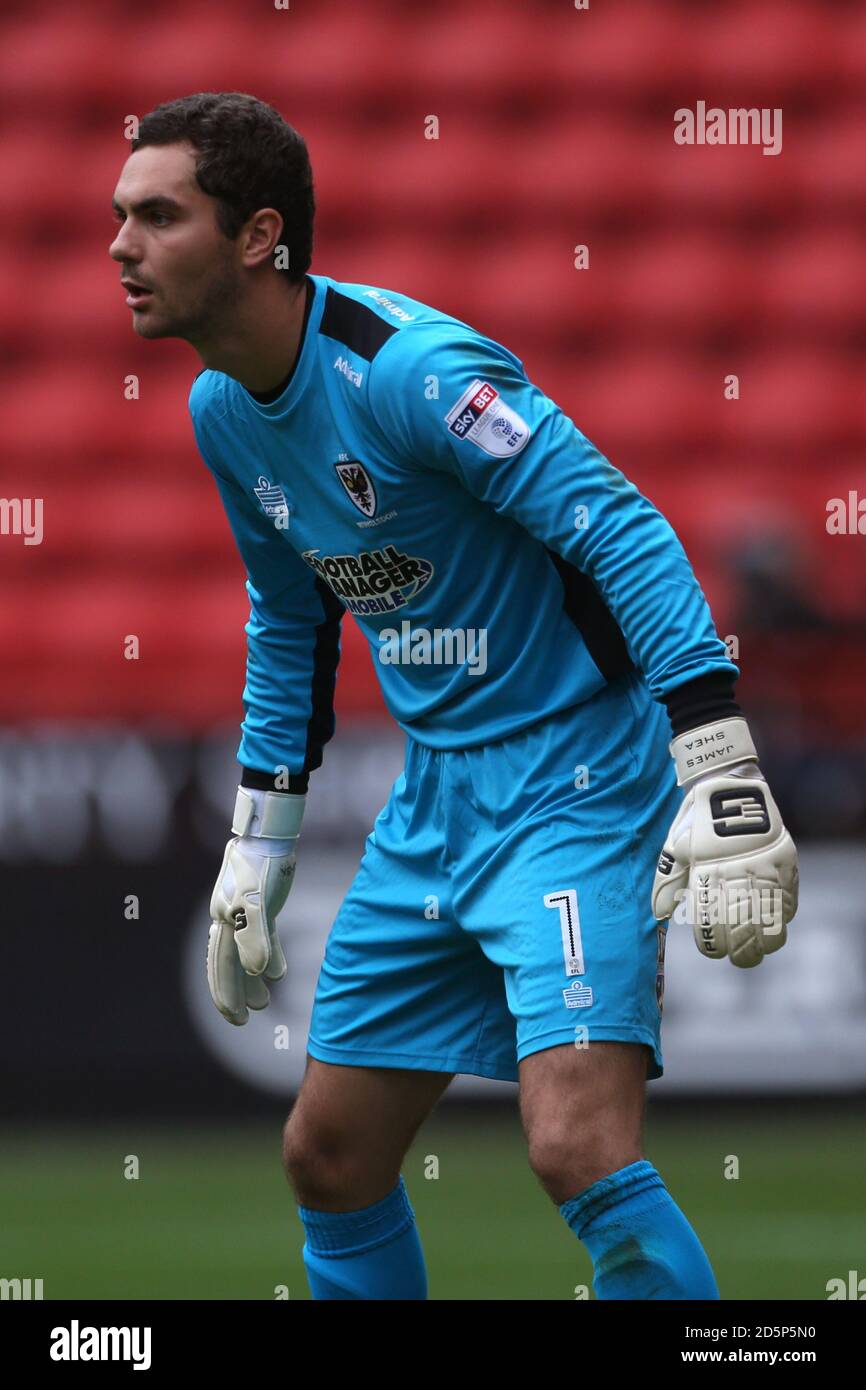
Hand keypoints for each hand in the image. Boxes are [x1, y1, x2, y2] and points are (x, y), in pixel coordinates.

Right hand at [207, 787, 305, 1023]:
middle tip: (244, 1019)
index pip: (223, 966)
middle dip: (235, 992)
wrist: (269, 835)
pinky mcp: (260, 905)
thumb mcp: (258, 903)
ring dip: (252, 979)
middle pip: (229, 964)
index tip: (236, 1019)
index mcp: (224, 921)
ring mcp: (244, 913)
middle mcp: (229, 920)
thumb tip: (257, 973)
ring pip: (244, 954)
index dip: (228, 994)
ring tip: (262, 1003)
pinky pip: (261, 938)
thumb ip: (255, 938)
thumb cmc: (262, 866)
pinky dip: (269, 956)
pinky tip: (279, 974)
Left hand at [651, 718, 798, 966]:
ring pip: (773, 921)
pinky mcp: (785, 861)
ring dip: (769, 939)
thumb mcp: (675, 847)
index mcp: (707, 879)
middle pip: (745, 932)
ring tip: (763, 948)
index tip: (715, 951)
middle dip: (744, 952)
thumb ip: (668, 882)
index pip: (713, 927)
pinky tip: (780, 921)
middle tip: (742, 959)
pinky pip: (790, 898)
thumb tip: (660, 912)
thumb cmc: (695, 819)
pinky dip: (786, 914)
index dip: (714, 945)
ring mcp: (764, 871)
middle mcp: (737, 878)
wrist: (727, 786)